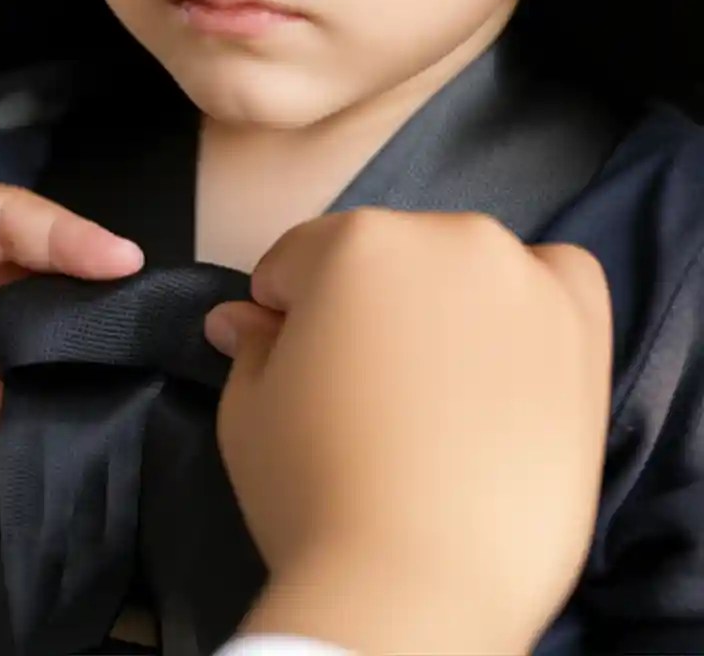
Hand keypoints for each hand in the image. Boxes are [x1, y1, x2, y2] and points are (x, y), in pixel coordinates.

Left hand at [0, 183, 142, 651]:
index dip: (53, 229)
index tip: (107, 255)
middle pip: (21, 263)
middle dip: (80, 270)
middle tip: (129, 292)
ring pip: (31, 326)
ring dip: (74, 328)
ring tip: (117, 337)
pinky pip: (19, 396)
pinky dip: (53, 391)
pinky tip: (71, 391)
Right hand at [205, 209, 611, 653]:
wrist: (414, 584)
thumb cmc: (313, 492)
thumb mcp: (246, 411)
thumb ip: (250, 346)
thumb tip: (241, 319)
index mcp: (354, 244)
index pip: (297, 260)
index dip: (279, 313)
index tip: (286, 359)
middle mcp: (447, 239)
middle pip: (383, 256)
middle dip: (359, 308)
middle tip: (357, 387)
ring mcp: (524, 284)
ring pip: (463, 268)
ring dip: (438, 307)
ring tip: (429, 395)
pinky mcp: (583, 335)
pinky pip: (554, 284)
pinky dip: (525, 307)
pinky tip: (497, 366)